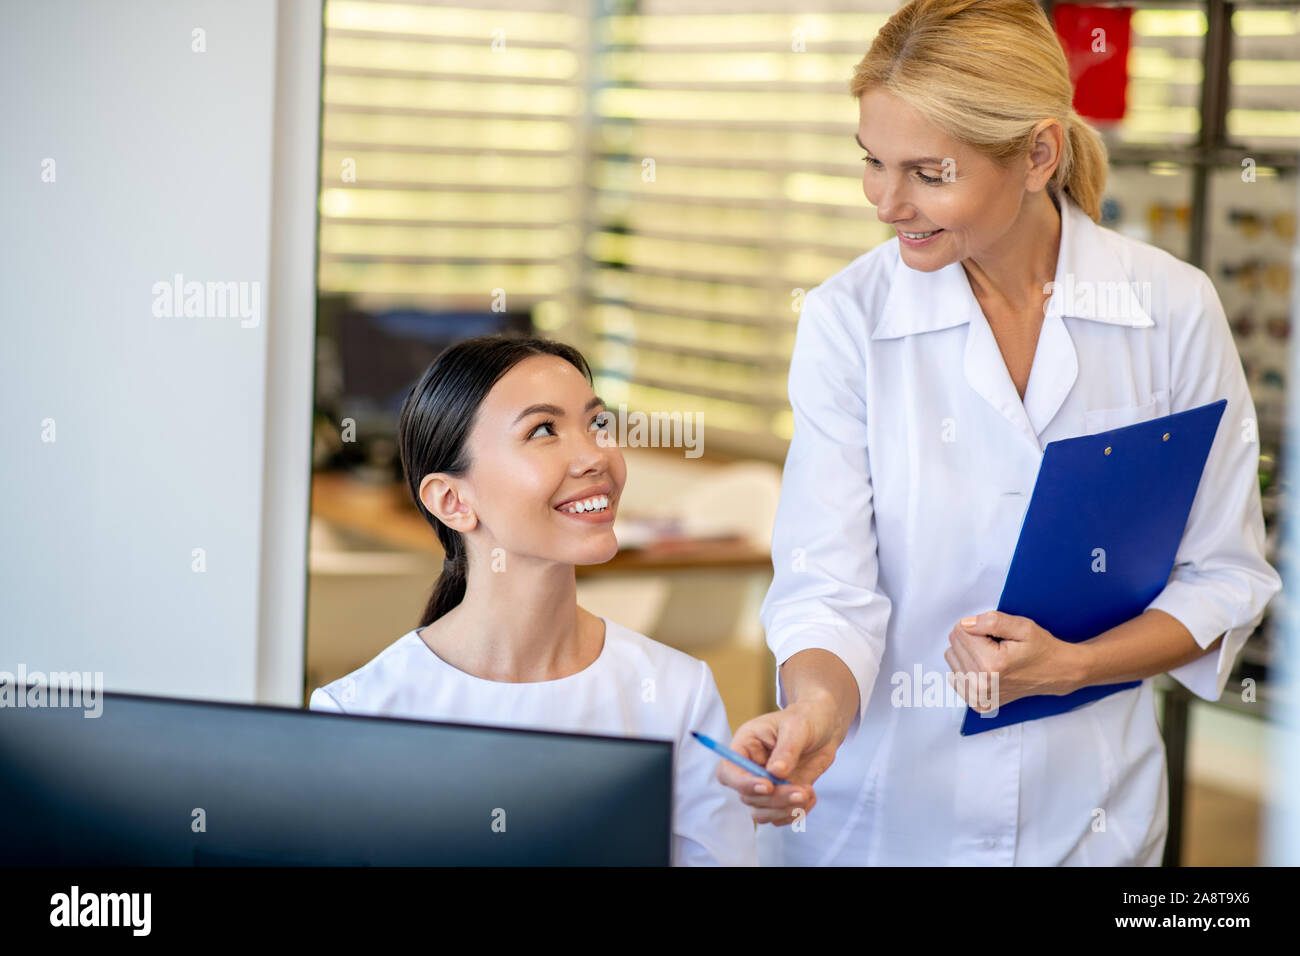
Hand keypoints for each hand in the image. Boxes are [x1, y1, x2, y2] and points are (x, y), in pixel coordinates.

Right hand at [715, 698, 843, 825]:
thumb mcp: (797, 727)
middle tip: (802, 791)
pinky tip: (811, 796)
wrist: (824, 727)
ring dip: (784, 809)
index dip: (742, 783)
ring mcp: (766, 784)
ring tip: (808, 793)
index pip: (728, 771)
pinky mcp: (781, 794)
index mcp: (746, 745)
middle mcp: (751, 768)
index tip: (768, 786)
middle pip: (747, 796)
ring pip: (761, 811)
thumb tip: (775, 773)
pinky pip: (780, 815)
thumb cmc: (806, 718)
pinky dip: (796, 813)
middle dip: (775, 798)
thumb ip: (786, 750)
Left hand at [944, 610, 1086, 711]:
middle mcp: (981, 685)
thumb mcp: (1022, 626)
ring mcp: (978, 698)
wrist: (1056, 673)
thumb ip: (991, 621)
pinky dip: (969, 667)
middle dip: (972, 638)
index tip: (996, 634)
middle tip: (997, 645)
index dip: (978, 626)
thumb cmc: (1041, 649)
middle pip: (954, 644)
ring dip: (969, 652)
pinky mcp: (978, 703)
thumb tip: (966, 624)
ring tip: (993, 656)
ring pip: (952, 658)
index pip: (960, 631)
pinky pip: (955, 675)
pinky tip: (987, 669)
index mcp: (990, 665)